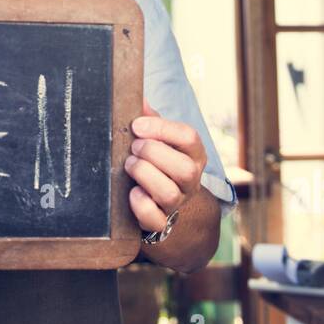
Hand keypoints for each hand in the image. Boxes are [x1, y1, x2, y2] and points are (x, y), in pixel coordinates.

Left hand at [125, 100, 206, 232]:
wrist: (162, 205)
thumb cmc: (157, 163)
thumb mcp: (159, 141)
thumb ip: (151, 120)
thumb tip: (140, 99)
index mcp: (193, 155)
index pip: (190, 138)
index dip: (162, 129)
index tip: (137, 125)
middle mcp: (190, 181)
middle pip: (185, 169)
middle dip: (154, 153)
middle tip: (134, 147)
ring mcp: (178, 203)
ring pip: (169, 194)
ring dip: (145, 175)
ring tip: (130, 165)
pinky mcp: (161, 224)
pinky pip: (155, 220)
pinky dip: (141, 205)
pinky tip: (132, 192)